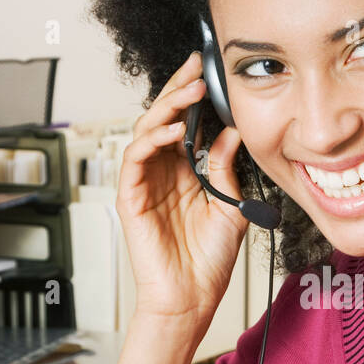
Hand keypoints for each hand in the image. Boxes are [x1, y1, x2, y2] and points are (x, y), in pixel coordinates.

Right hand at [116, 52, 251, 329]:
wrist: (193, 296)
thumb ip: (226, 168)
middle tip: (196, 67)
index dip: (193, 96)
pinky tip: (174, 131)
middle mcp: (163, 172)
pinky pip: (134, 159)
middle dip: (178, 90)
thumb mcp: (231, 205)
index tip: (209, 71)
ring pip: (146, 131)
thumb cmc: (209, 260)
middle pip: (162, 118)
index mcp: (185, 171)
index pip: (185, 123)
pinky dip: (152, 140)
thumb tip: (229, 133)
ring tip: (190, 92)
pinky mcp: (131, 197)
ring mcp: (145, 183)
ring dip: (167, 108)